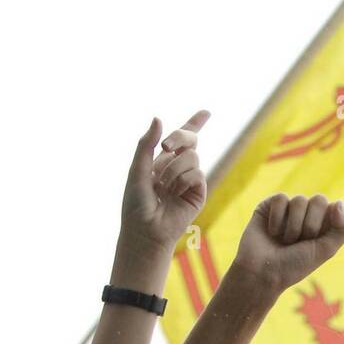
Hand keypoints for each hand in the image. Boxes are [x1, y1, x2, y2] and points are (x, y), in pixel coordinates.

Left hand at [120, 109, 209, 250]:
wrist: (146, 230)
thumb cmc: (137, 204)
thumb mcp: (137, 169)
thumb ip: (146, 144)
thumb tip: (158, 118)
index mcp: (163, 161)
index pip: (183, 140)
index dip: (195, 124)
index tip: (206, 113)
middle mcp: (179, 168)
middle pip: (190, 140)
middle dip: (179, 136)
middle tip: (167, 145)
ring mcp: (190, 180)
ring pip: (193, 156)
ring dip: (174, 168)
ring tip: (163, 186)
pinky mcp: (199, 192)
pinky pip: (197, 173)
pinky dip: (183, 180)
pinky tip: (174, 193)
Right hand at [231, 194, 343, 294]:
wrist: (262, 272)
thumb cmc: (294, 265)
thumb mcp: (326, 251)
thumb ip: (343, 229)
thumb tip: (340, 201)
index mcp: (323, 225)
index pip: (334, 208)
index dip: (325, 225)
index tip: (314, 241)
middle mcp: (307, 215)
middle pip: (319, 200)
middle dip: (310, 225)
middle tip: (299, 242)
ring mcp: (289, 209)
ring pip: (299, 199)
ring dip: (293, 226)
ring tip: (284, 241)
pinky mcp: (270, 205)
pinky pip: (281, 198)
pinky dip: (277, 219)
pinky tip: (272, 232)